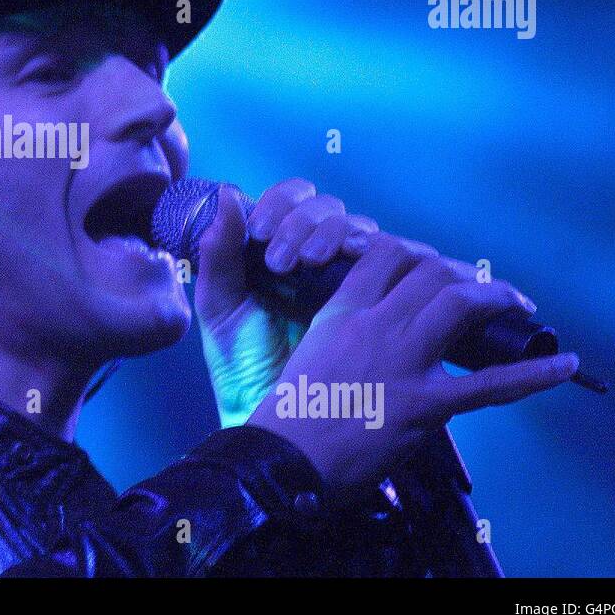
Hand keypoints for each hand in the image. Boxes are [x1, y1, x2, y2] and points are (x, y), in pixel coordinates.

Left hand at [194, 178, 379, 424]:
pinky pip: (396, 263)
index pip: (291, 200)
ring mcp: (353, 275)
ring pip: (361, 229)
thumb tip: (226, 191)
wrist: (278, 423)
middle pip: (329, 210)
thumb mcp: (222, 310)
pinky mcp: (383, 300)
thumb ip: (218, 253)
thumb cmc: (245, 366)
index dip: (281, 205)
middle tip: (284, 260)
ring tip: (313, 264)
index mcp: (280, 247)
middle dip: (306, 223)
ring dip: (338, 235)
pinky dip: (382, 257)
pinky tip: (359, 271)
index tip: (261, 233)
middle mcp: (319, 254)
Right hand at [245, 232, 578, 503]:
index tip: (434, 265)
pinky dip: (534, 375)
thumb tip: (388, 319)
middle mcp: (375, 327)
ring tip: (517, 303)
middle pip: (431, 270)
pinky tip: (564, 366)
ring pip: (459, 303)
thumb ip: (349, 325)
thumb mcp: (312, 347)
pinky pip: (490, 385)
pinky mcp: (425, 406)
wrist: (285, 459)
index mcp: (342, 312)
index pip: (386, 253)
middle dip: (464, 272)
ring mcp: (402, 364)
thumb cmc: (292, 410)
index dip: (418, 251)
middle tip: (481, 287)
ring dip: (496, 296)